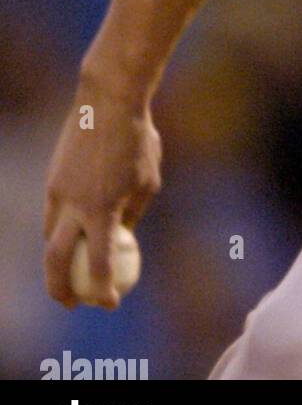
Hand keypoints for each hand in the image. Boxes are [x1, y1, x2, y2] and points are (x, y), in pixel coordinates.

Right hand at [43, 77, 161, 309]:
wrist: (107, 100)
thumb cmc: (138, 139)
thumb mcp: (147, 180)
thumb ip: (133, 213)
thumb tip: (123, 238)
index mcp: (101, 210)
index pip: (98, 265)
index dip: (103, 289)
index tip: (110, 302)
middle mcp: (73, 205)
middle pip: (55, 261)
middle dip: (60, 289)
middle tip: (73, 304)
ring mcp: (57, 191)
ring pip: (50, 236)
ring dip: (57, 258)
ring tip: (71, 271)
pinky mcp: (51, 178)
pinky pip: (52, 213)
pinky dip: (60, 229)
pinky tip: (72, 232)